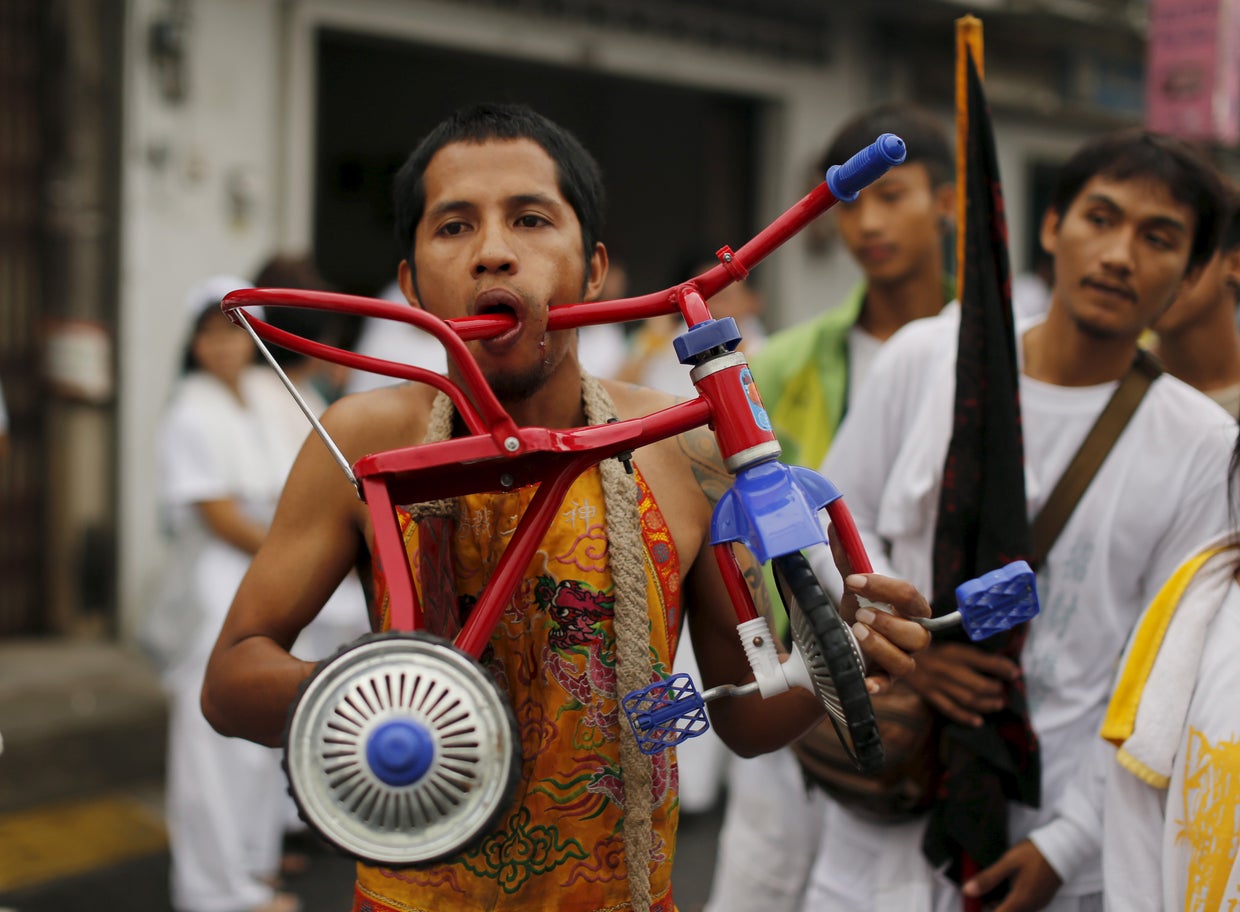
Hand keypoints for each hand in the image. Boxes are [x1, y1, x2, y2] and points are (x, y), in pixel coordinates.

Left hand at [828, 524, 930, 692]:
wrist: (837, 647)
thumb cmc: (854, 613)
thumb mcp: (850, 588)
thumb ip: (845, 558)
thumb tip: (833, 524)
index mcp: (908, 609)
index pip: (910, 596)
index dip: (884, 587)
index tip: (853, 579)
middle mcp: (910, 637)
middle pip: (918, 633)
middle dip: (890, 622)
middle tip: (860, 613)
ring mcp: (899, 661)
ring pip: (906, 662)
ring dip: (882, 647)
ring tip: (856, 633)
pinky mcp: (883, 681)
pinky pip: (888, 687)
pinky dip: (879, 686)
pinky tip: (866, 682)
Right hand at [905, 641, 1019, 726]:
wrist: (895, 650)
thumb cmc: (926, 645)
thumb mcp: (946, 641)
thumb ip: (968, 650)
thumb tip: (998, 661)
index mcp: (953, 650)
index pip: (982, 660)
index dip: (1002, 667)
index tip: (1015, 672)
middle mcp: (946, 667)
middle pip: (977, 684)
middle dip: (994, 690)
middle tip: (1002, 690)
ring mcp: (936, 682)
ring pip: (967, 698)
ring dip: (986, 704)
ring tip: (998, 704)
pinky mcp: (928, 694)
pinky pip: (949, 708)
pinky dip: (965, 717)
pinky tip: (978, 721)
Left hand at [962, 840, 1061, 911]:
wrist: (1063, 849)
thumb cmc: (1034, 855)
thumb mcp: (1008, 863)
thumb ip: (988, 879)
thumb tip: (967, 891)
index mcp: (1020, 901)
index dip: (983, 911)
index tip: (974, 905)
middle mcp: (1030, 907)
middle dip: (990, 908)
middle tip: (977, 897)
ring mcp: (1037, 904)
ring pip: (1015, 911)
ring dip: (1000, 905)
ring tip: (987, 892)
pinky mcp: (1041, 899)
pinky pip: (1023, 906)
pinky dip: (1011, 902)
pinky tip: (1003, 889)